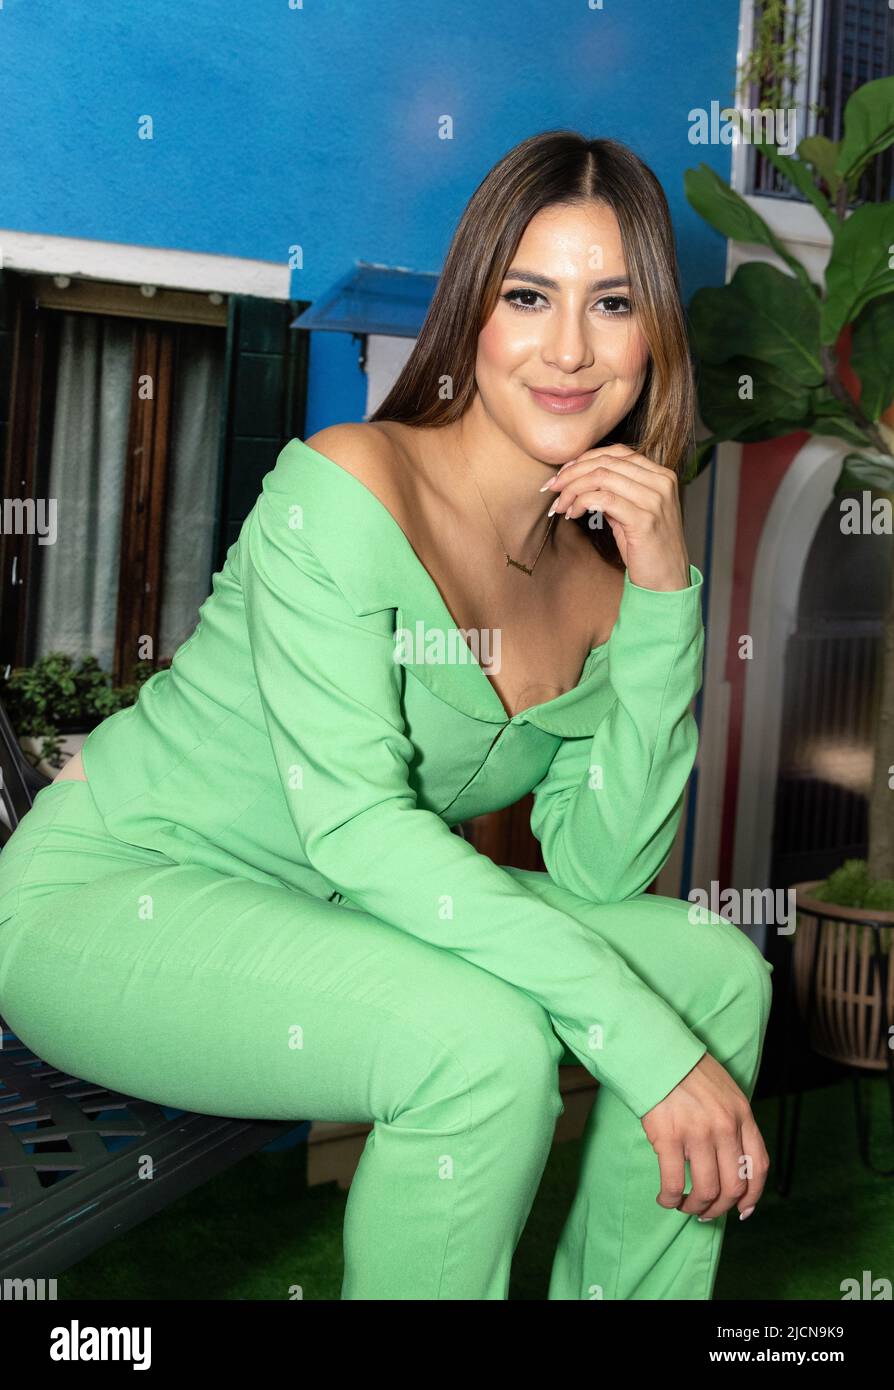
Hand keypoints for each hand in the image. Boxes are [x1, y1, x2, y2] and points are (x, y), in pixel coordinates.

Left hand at [542, 444, 689, 590]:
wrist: (667, 582)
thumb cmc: (647, 549)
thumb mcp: (631, 512)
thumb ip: (615, 491)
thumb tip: (579, 478)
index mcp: (661, 475)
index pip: (617, 453)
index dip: (585, 459)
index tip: (562, 474)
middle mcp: (661, 482)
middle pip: (606, 463)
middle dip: (572, 474)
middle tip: (552, 488)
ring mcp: (655, 500)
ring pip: (601, 478)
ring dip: (572, 490)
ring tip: (560, 506)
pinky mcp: (644, 520)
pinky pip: (603, 500)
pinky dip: (581, 503)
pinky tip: (573, 514)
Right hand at [640, 1051, 768, 1220]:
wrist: (657, 1052)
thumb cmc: (689, 1071)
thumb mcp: (726, 1092)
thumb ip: (734, 1122)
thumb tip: (733, 1159)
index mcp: (742, 1115)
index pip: (758, 1167)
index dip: (752, 1196)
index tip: (741, 1210)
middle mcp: (725, 1127)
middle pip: (733, 1186)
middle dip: (720, 1208)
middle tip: (705, 1212)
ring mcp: (698, 1133)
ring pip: (706, 1190)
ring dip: (694, 1206)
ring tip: (683, 1205)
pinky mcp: (669, 1136)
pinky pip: (674, 1183)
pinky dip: (670, 1198)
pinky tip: (664, 1198)